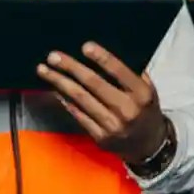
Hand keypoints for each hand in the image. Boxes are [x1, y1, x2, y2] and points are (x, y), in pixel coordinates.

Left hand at [35, 41, 167, 164]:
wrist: (149, 146)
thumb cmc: (145, 111)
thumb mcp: (148, 90)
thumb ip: (130, 74)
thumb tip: (102, 55)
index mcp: (141, 94)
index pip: (120, 72)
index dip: (102, 58)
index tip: (85, 46)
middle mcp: (127, 110)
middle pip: (94, 84)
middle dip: (71, 67)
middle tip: (53, 56)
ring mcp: (112, 126)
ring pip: (81, 99)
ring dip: (60, 82)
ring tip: (44, 70)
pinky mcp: (101, 138)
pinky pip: (78, 115)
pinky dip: (65, 101)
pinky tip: (55, 90)